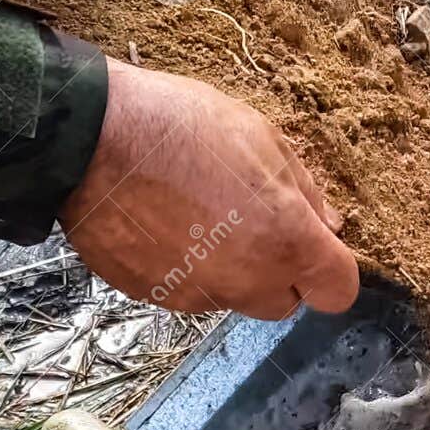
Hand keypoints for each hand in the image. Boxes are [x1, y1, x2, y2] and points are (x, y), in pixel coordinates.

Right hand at [62, 59, 358, 320]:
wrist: (92, 139)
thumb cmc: (181, 127)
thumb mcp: (262, 139)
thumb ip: (305, 192)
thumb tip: (329, 226)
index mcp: (286, 240)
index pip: (337, 291)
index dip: (329, 270)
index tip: (314, 249)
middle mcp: (247, 281)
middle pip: (284, 302)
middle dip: (278, 271)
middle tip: (251, 223)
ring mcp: (198, 295)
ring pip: (233, 297)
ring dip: (230, 270)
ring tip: (197, 215)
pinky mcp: (157, 298)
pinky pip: (188, 292)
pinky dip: (186, 269)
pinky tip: (165, 225)